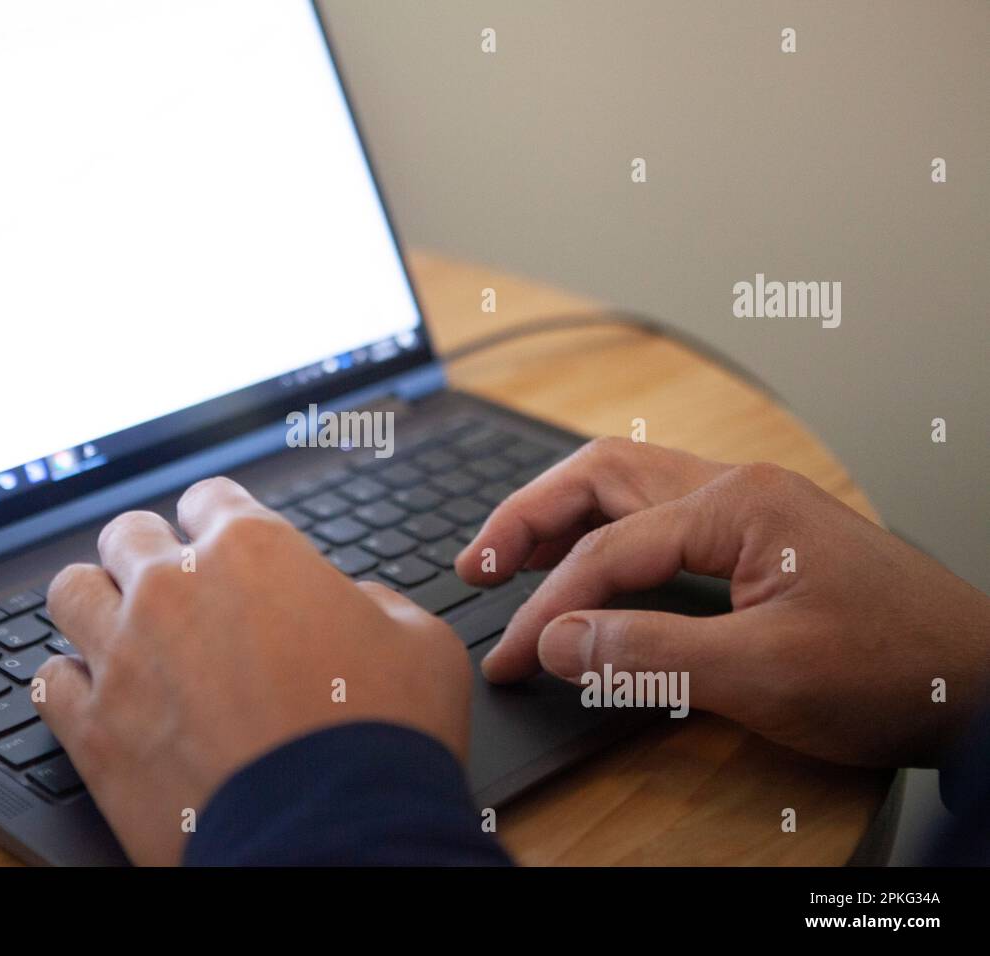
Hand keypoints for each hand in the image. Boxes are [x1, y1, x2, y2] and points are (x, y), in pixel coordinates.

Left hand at [34, 477, 470, 864]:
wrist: (336, 837)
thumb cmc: (386, 736)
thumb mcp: (422, 643)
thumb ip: (377, 603)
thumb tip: (357, 605)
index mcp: (252, 550)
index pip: (209, 497)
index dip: (218, 519)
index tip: (220, 541)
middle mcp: (173, 588)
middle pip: (128, 533)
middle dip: (148, 552)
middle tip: (168, 585)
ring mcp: (122, 656)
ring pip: (70, 592)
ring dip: (95, 603)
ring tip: (116, 627)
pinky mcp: (92, 730)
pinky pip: (49, 681)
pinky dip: (70, 684)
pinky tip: (94, 696)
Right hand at [455, 437, 989, 767]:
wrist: (983, 681)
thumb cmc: (894, 669)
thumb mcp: (765, 673)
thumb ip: (649, 652)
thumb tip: (555, 640)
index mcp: (735, 506)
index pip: (606, 550)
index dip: (548, 606)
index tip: (509, 656)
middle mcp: (735, 489)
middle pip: (600, 476)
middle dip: (528, 515)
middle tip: (475, 565)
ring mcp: (749, 508)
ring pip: (626, 486)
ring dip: (561, 516)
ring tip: (509, 556)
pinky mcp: (759, 537)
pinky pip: (657, 515)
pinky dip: (604, 532)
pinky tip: (588, 562)